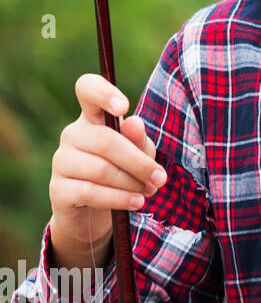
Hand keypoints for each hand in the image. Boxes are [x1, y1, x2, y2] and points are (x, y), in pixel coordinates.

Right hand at [49, 74, 167, 262]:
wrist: (96, 213)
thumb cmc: (123, 172)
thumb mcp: (140, 154)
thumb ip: (139, 140)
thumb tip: (134, 123)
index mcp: (93, 117)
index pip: (87, 89)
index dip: (102, 92)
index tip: (123, 107)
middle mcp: (72, 134)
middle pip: (106, 141)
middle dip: (139, 162)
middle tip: (160, 178)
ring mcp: (61, 161)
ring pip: (100, 169)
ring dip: (131, 183)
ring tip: (147, 192)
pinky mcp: (57, 189)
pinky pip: (90, 192)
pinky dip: (118, 199)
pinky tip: (135, 203)